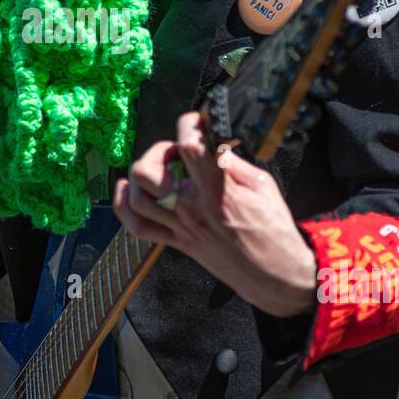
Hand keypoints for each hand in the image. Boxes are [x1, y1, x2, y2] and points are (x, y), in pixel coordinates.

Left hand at [112, 112, 316, 318]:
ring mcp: (181, 227)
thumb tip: (214, 141)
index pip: (190, 147)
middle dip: (158, 151)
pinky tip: (127, 189)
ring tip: (163, 169)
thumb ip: (233, 161)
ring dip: (142, 175)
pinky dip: (124, 206)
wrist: (274, 276)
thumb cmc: (274, 231)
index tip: (196, 123)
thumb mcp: (262, 185)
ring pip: (136, 197)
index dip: (189, 125)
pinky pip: (138, 227)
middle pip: (146, 172)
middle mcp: (192, 208)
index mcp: (217, 191)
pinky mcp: (177, 242)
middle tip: (178, 151)